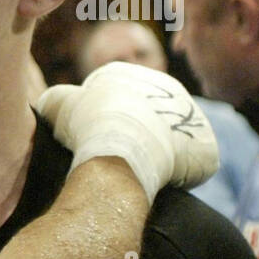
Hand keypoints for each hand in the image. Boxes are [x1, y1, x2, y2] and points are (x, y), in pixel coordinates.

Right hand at [35, 62, 218, 203]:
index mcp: (137, 77)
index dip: (101, 119)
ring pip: (170, 141)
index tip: (93, 137)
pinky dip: (174, 175)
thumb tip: (52, 103)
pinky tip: (154, 181)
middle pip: (148, 119)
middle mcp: (171, 92)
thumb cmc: (86, 124)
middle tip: (115, 154)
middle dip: (132, 135)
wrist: (119, 150)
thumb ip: (56, 98)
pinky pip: (189, 165)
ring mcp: (193, 121)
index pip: (117, 99)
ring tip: (135, 170)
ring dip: (155, 154)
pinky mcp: (206, 150)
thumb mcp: (58, 102)